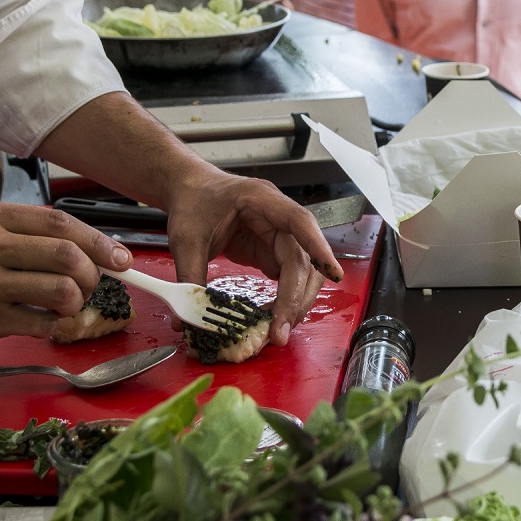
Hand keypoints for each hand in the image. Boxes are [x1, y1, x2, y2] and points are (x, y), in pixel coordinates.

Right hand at [0, 201, 130, 364]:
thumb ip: (14, 232)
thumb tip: (74, 244)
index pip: (59, 221)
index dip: (97, 240)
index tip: (118, 256)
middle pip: (67, 254)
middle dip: (93, 272)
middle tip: (91, 284)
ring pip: (61, 290)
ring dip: (76, 302)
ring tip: (65, 306)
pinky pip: (40, 324)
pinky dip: (53, 327)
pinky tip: (43, 324)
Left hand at [160, 166, 342, 345]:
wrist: (190, 190)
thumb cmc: (193, 202)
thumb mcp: (185, 239)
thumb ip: (189, 276)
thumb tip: (185, 318)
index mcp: (261, 200)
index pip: (300, 221)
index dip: (319, 248)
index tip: (334, 274)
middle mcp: (278, 217)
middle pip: (303, 258)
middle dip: (296, 297)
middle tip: (280, 331)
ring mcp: (278, 235)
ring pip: (302, 271)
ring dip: (295, 302)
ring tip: (278, 330)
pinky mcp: (272, 251)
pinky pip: (287, 277)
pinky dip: (284, 300)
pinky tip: (272, 319)